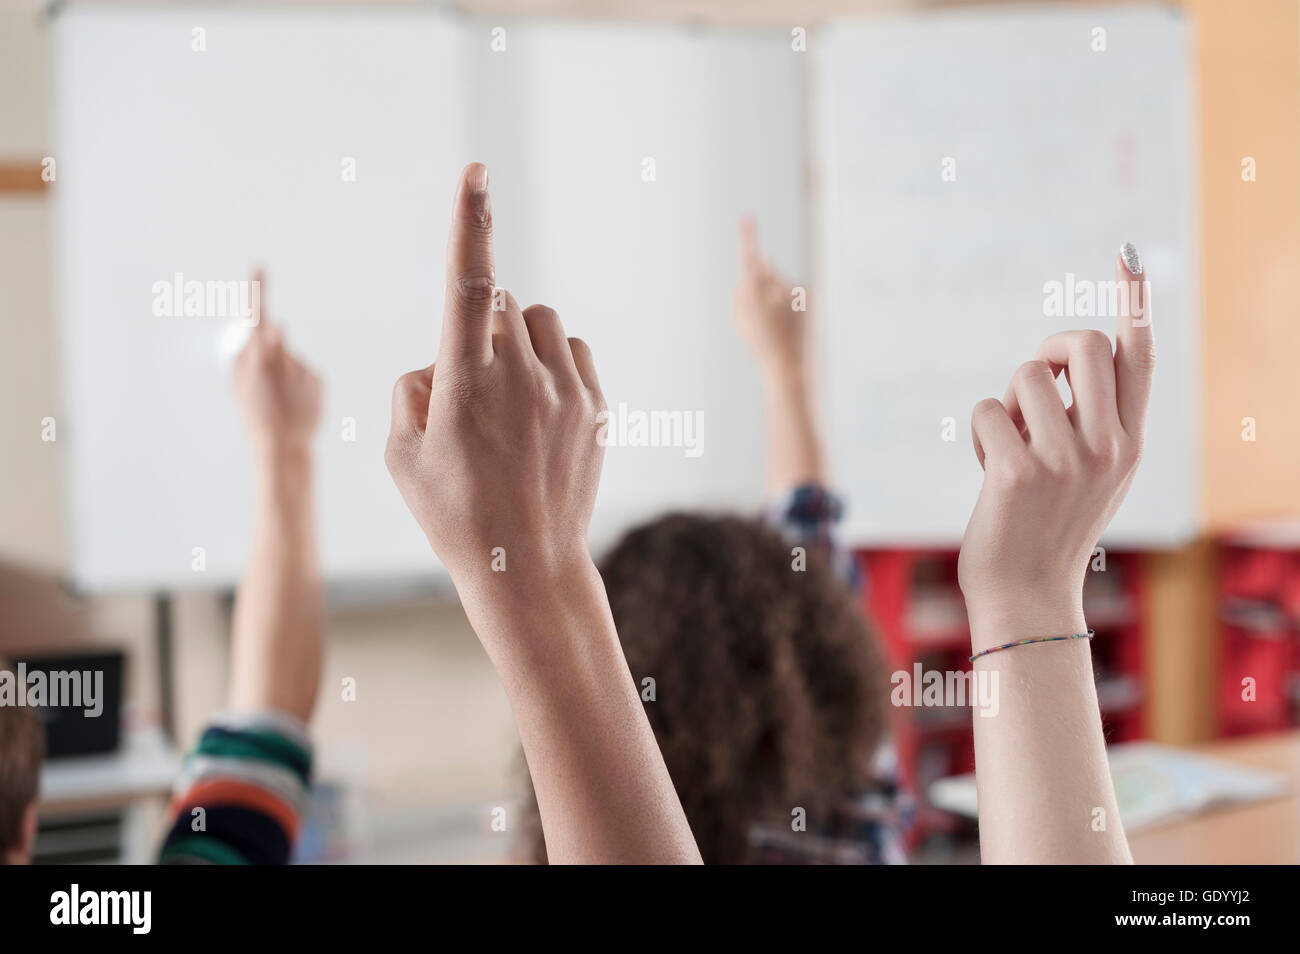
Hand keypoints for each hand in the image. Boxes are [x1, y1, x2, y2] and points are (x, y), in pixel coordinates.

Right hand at [232, 269, 322, 458]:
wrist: (284, 447)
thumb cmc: (256, 417)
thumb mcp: (240, 385)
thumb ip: (245, 355)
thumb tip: (263, 331)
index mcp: (256, 358)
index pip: (257, 316)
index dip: (258, 290)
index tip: (260, 267)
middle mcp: (281, 358)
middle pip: (275, 338)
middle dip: (269, 349)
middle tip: (265, 382)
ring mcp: (302, 367)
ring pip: (289, 358)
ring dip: (284, 373)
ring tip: (280, 399)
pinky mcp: (318, 378)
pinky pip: (305, 372)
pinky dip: (299, 384)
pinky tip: (296, 403)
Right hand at [385, 163, 606, 598]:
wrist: (528, 567)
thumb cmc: (454, 515)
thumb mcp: (400, 456)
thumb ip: (409, 390)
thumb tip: (439, 362)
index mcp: (466, 382)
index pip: (466, 284)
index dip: (468, 224)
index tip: (475, 175)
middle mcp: (522, 376)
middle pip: (499, 304)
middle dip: (476, 329)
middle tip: (467, 393)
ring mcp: (566, 390)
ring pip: (538, 321)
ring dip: (516, 339)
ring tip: (505, 397)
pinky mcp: (596, 406)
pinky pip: (573, 350)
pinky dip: (552, 361)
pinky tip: (539, 404)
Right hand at [733, 218, 809, 381]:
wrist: (786, 360)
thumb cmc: (758, 341)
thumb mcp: (738, 318)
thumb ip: (739, 293)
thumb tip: (748, 276)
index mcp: (754, 293)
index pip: (750, 259)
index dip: (747, 237)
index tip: (747, 218)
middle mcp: (776, 288)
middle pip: (765, 270)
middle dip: (760, 276)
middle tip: (761, 302)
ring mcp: (794, 290)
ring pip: (780, 282)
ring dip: (776, 295)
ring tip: (777, 320)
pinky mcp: (807, 294)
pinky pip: (792, 290)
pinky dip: (789, 301)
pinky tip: (790, 320)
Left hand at [958, 247, 1153, 641]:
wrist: (1027, 593)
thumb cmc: (1048, 527)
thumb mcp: (1090, 473)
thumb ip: (1092, 421)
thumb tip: (1059, 364)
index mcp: (1129, 441)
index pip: (1139, 357)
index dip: (1132, 301)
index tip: (1128, 255)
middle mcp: (1109, 446)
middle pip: (1082, 344)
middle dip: (1046, 350)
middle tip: (1033, 385)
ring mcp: (1066, 460)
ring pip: (1024, 377)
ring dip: (1005, 406)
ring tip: (1009, 448)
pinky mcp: (1018, 473)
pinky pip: (986, 410)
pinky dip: (979, 434)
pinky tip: (989, 471)